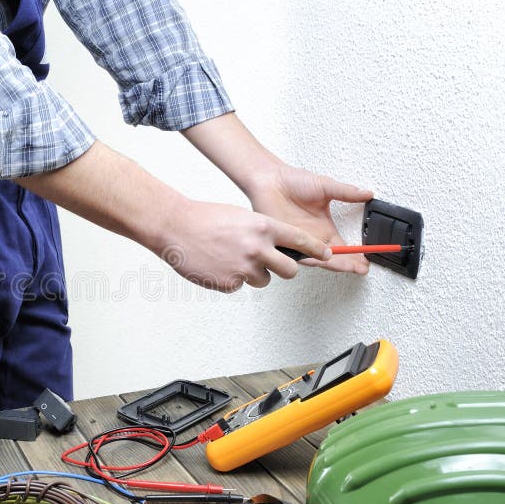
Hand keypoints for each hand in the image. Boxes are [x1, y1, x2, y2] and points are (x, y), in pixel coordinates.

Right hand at [160, 200, 331, 291]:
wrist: (176, 228)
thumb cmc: (205, 218)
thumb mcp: (241, 217)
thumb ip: (262, 232)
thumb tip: (276, 247)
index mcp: (262, 227)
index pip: (300, 241)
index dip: (317, 250)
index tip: (328, 254)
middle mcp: (257, 249)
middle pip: (290, 270)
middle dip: (286, 269)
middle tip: (276, 265)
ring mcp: (244, 268)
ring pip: (264, 280)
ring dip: (254, 274)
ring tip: (232, 258)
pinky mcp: (230, 283)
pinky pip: (240, 285)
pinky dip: (231, 279)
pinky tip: (218, 265)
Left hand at [246, 164, 373, 273]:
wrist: (270, 179)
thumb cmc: (292, 181)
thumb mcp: (325, 187)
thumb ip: (346, 193)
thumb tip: (369, 194)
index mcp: (323, 228)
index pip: (342, 247)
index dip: (355, 256)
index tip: (366, 261)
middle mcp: (312, 238)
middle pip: (333, 257)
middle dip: (348, 264)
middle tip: (361, 268)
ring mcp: (298, 241)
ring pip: (317, 259)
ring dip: (333, 263)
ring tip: (348, 266)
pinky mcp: (284, 242)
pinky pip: (298, 254)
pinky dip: (310, 258)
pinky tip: (322, 260)